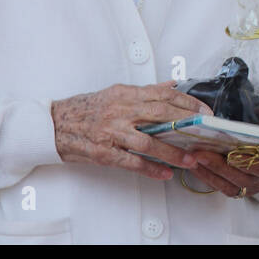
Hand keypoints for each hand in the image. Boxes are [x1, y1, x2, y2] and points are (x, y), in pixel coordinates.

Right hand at [50, 80, 210, 179]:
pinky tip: (164, 173)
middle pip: (159, 115)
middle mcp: (119, 111)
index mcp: (125, 94)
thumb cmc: (88, 109)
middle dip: (185, 124)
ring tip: (189, 159)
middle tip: (204, 132)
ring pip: (147, 142)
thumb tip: (173, 84)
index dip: (186, 103)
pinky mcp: (103, 152)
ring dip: (171, 152)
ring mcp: (111, 132)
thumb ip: (147, 91)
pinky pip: (131, 162)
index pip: (163, 95)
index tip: (203, 111)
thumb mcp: (118, 93)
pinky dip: (150, 169)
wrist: (55, 124)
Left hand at [186, 99, 258, 198]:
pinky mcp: (237, 188)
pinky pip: (220, 187)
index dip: (247, 160)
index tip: (231, 151)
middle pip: (243, 177)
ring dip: (209, 171)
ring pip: (229, 184)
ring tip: (193, 156)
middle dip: (220, 166)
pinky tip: (193, 163)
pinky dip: (205, 176)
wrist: (256, 128)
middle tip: (200, 153)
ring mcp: (252, 185)